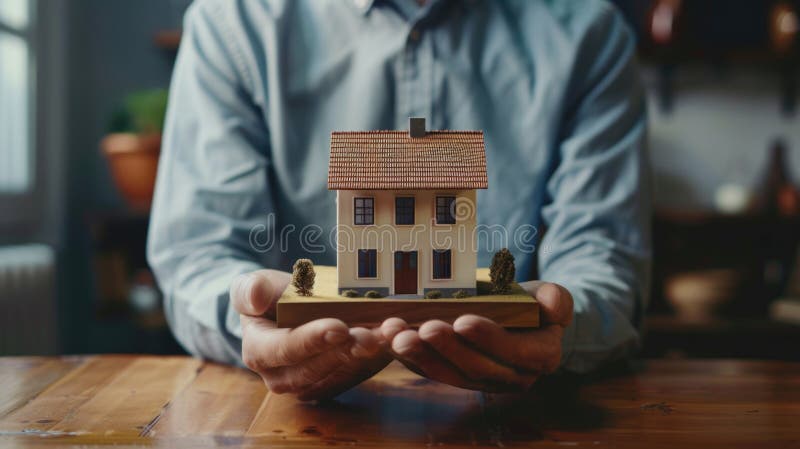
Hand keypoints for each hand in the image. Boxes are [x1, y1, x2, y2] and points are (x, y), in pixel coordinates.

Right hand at [232, 270, 391, 399]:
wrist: (285, 312)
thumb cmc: (269, 297)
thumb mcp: (254, 285)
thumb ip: (249, 289)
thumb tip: (254, 297)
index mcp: (258, 352)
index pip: (284, 349)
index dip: (312, 340)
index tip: (338, 327)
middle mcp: (281, 378)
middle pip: (315, 369)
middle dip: (344, 352)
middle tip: (369, 336)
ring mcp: (308, 385)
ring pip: (339, 376)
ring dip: (363, 358)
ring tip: (385, 337)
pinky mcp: (332, 385)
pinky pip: (354, 377)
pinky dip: (373, 361)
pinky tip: (389, 342)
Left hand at [380, 282, 572, 391]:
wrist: (521, 319)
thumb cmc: (535, 304)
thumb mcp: (552, 296)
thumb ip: (557, 299)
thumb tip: (551, 304)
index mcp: (539, 358)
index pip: (514, 352)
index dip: (489, 338)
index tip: (464, 320)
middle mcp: (510, 377)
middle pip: (476, 367)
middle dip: (447, 348)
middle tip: (425, 327)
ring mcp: (479, 380)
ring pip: (448, 373)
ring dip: (420, 356)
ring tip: (398, 335)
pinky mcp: (454, 375)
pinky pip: (429, 370)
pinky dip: (408, 356)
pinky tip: (389, 338)